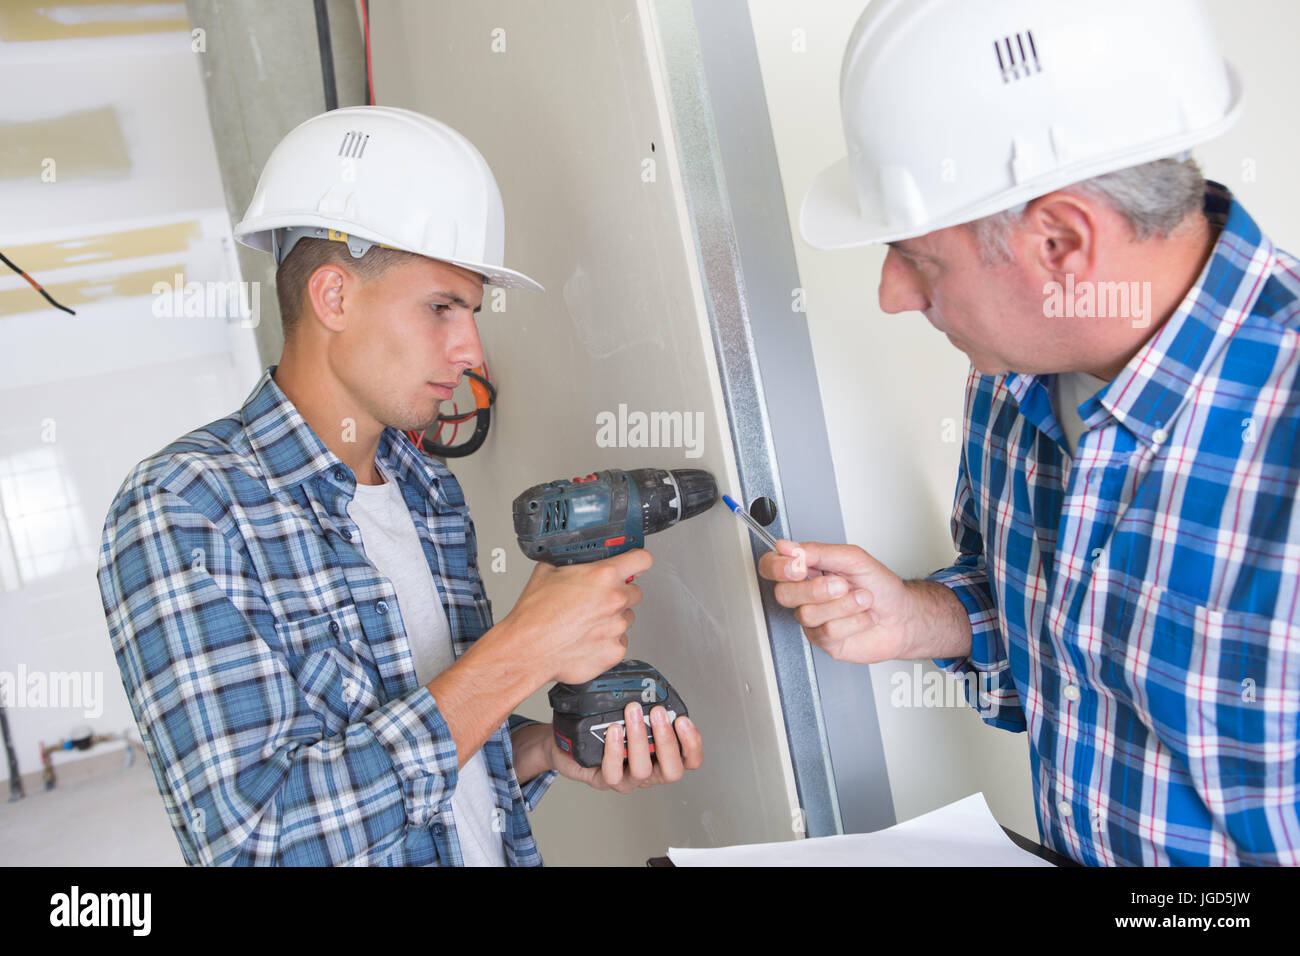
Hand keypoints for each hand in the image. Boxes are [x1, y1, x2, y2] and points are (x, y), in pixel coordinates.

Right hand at [500, 549, 652, 685]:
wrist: (527, 650)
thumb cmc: (534, 615)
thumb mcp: (548, 572)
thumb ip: (570, 563)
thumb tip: (574, 561)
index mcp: (603, 576)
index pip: (642, 560)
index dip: (637, 562)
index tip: (634, 566)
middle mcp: (615, 600)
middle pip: (635, 592)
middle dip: (620, 594)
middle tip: (597, 600)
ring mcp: (617, 627)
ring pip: (626, 618)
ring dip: (612, 619)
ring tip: (586, 623)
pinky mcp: (615, 651)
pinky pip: (619, 642)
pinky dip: (607, 641)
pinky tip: (587, 639)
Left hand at [549, 702, 702, 793]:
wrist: (569, 740)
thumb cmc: (603, 725)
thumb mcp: (630, 713)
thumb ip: (648, 705)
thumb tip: (655, 684)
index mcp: (662, 756)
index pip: (689, 760)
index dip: (692, 744)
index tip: (683, 720)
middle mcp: (649, 771)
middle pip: (673, 771)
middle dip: (667, 740)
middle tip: (657, 713)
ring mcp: (628, 779)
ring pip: (642, 770)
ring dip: (639, 739)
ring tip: (632, 713)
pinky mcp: (605, 781)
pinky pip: (613, 773)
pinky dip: (615, 751)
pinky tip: (613, 730)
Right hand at [757, 539, 913, 663]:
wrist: (903, 616)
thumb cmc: (880, 586)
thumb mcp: (853, 559)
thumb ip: (819, 551)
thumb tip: (787, 546)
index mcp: (808, 570)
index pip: (772, 566)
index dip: (778, 567)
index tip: (799, 566)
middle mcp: (805, 595)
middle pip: (783, 594)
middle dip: (816, 589)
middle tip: (842, 585)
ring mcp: (813, 619)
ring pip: (807, 614)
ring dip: (844, 605)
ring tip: (863, 599)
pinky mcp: (824, 640)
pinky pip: (827, 631)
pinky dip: (853, 621)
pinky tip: (863, 617)